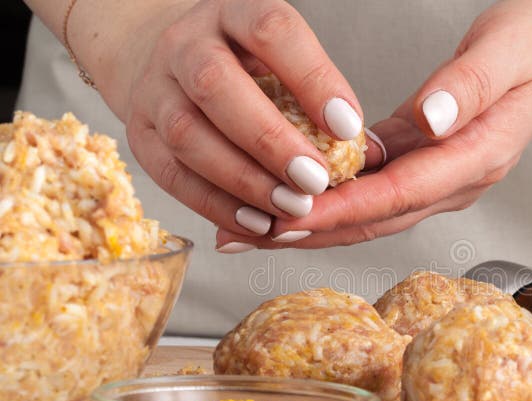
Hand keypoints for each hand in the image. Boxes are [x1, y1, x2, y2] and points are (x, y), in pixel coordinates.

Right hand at [117, 0, 379, 238]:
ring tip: (291, 207)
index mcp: (233, 12)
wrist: (172, 65)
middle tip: (316, 180)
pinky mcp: (140, 136)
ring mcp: (155, 89)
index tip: (347, 127)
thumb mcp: (282, 60)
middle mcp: (185, 44)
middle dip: (269, 139)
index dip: (312, 78)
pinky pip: (172, 175)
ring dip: (244, 180)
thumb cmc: (247, 68)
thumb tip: (365, 154)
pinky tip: (257, 222)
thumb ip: (317, 97)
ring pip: (188, 134)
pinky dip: (217, 205)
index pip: (270, 31)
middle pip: (214, 84)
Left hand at [215, 0, 531, 248]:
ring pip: (374, 213)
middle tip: (256, 233)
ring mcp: (443, 176)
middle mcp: (459, 178)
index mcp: (479, 155)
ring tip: (260, 226)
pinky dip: (335, 199)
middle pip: (380, 218)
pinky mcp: (427, 162)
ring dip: (319, 224)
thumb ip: (471, 86)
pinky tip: (297, 198)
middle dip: (318, 231)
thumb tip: (431, 121)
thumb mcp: (512, 49)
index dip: (347, 209)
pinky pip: (376, 190)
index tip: (295, 217)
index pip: (403, 193)